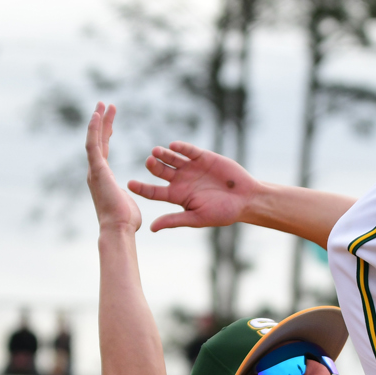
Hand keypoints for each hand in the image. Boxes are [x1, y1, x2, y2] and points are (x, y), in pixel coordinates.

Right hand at [86, 103, 141, 232]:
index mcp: (102, 177)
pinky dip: (94, 129)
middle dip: (101, 122)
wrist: (118, 229)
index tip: (110, 121)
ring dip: (98, 121)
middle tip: (104, 105)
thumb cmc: (125, 222)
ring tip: (103, 104)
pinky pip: (93, 145)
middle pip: (98, 141)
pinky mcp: (97, 170)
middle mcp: (95, 171)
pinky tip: (97, 115)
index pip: (103, 150)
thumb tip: (127, 199)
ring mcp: (95, 170)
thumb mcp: (127, 202)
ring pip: (94, 139)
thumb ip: (126, 196)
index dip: (106, 134)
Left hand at [127, 141, 260, 231]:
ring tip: (156, 151)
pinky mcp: (203, 157)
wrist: (245, 199)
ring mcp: (191, 168)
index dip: (142, 187)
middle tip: (149, 162)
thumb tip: (151, 228)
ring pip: (171, 159)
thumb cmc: (223, 213)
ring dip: (163, 154)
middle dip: (153, 166)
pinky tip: (174, 146)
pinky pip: (189, 151)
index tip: (130, 184)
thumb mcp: (197, 218)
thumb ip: (174, 220)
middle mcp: (181, 180)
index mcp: (177, 196)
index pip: (154, 191)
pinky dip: (181, 148)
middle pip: (160, 171)